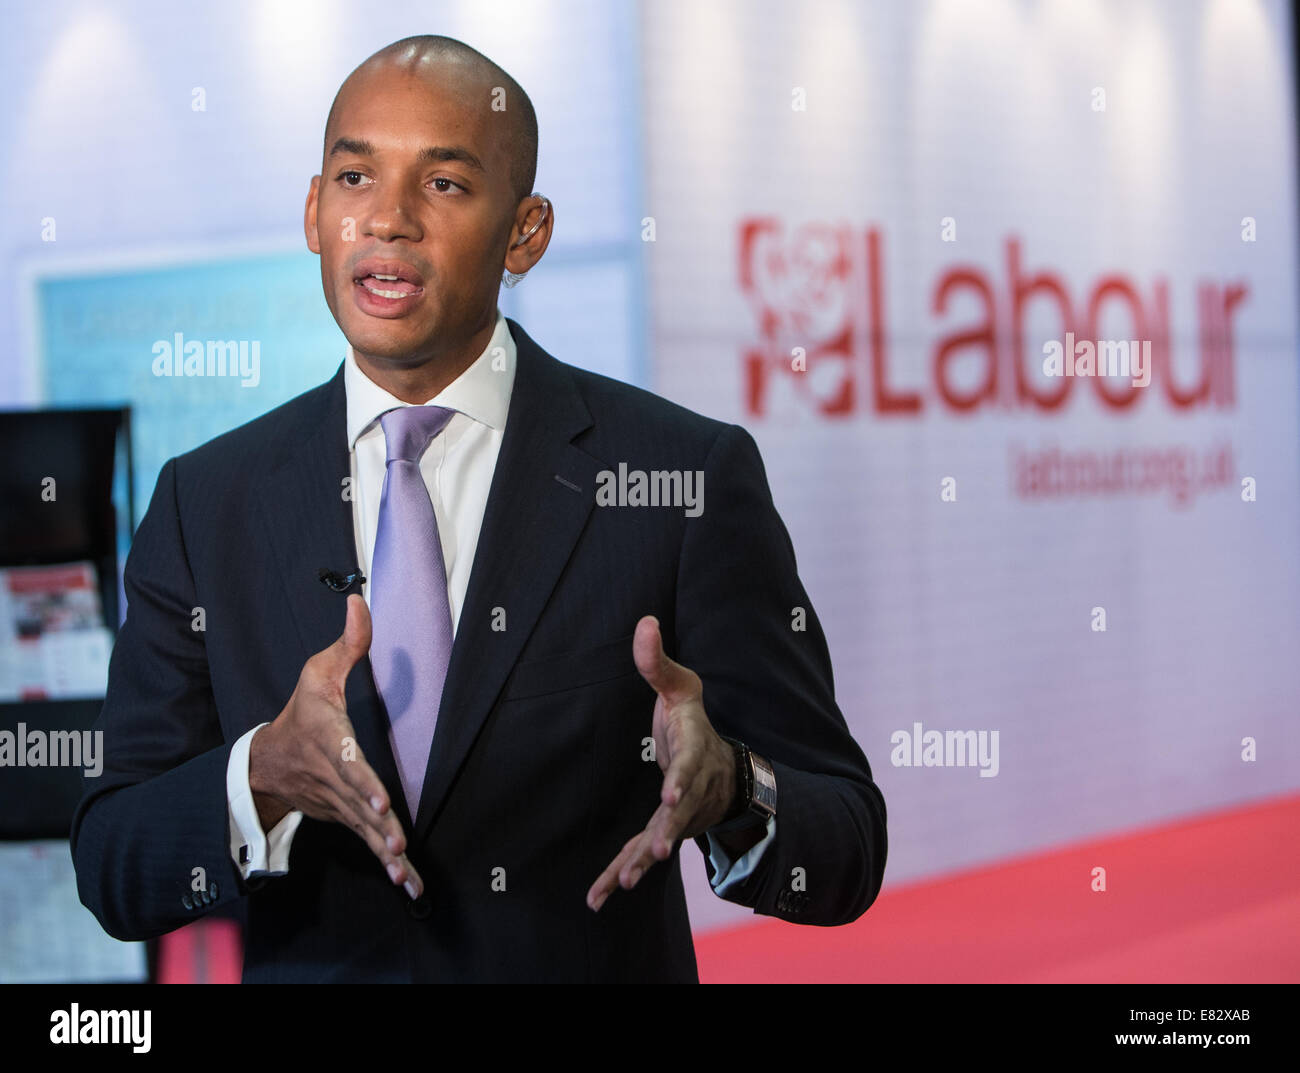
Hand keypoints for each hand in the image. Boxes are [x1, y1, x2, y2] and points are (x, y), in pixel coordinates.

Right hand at [249, 594, 422, 898]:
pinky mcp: (349, 819)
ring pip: (364, 830)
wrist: (268, 764)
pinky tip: (410, 884)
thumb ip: (346, 643)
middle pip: (357, 803)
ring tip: (404, 872)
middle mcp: (334, 778)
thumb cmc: (301, 714)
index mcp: (328, 742)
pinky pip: (370, 843)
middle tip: (393, 842)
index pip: (346, 762)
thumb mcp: (316, 673)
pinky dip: (390, 866)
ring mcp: (340, 804)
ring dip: (383, 852)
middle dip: (374, 825)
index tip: (379, 801)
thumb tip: (359, 600)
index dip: (362, 783)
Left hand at [586, 615, 734, 911]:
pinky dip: (619, 876)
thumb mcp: (682, 688)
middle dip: (670, 832)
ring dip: (644, 861)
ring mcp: (678, 816)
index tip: (672, 793)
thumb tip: (645, 620)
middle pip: (680, 814)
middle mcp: (690, 790)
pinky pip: (640, 855)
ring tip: (627, 881)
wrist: (722, 769)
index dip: (681, 780)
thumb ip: (658, 662)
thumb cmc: (695, 723)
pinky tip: (596, 898)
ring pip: (660, 841)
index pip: (689, 766)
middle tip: (660, 851)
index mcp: (695, 751)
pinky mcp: (661, 832)